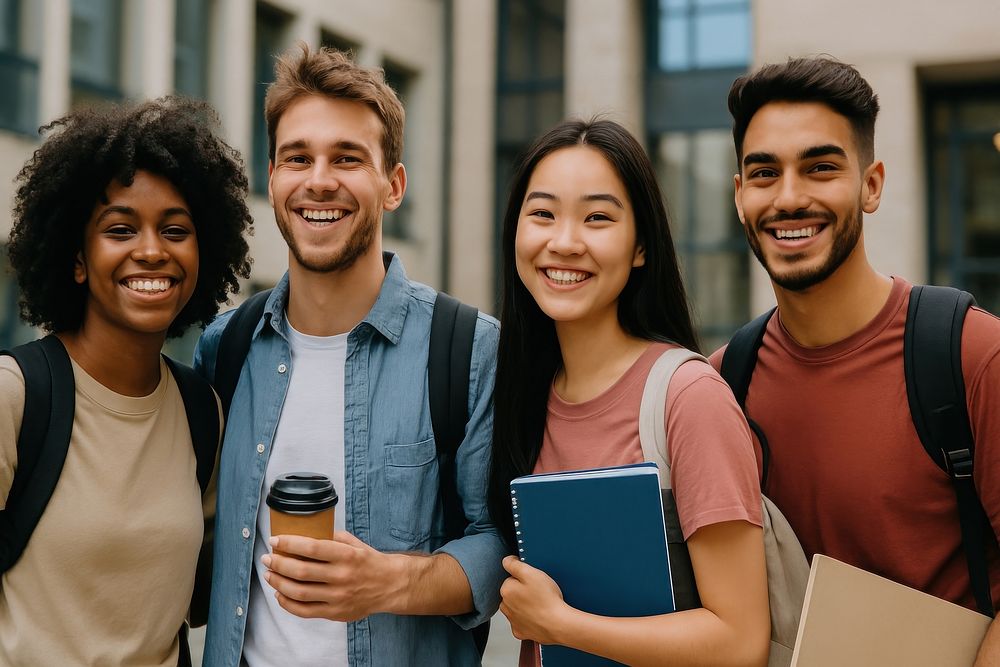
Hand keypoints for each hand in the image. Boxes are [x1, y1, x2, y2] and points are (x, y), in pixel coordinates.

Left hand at [261, 530, 400, 621]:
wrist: (390, 585)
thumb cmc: (369, 561)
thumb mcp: (354, 543)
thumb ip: (331, 538)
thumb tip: (304, 533)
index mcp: (347, 556)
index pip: (312, 548)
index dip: (289, 543)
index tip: (275, 540)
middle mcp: (342, 577)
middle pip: (301, 571)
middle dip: (278, 563)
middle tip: (267, 558)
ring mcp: (338, 597)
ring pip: (299, 592)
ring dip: (278, 583)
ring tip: (269, 574)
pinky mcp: (335, 613)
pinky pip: (304, 611)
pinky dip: (287, 603)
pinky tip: (280, 594)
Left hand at [499, 555, 571, 644]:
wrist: (558, 624)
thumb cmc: (547, 599)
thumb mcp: (531, 573)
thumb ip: (515, 565)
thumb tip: (506, 561)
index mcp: (506, 590)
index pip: (511, 578)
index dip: (524, 577)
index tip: (534, 581)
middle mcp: (505, 606)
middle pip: (513, 593)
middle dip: (523, 591)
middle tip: (539, 592)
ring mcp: (512, 620)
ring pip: (517, 607)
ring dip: (525, 605)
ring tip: (540, 604)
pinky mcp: (520, 632)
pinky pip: (522, 622)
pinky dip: (528, 619)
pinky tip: (538, 615)